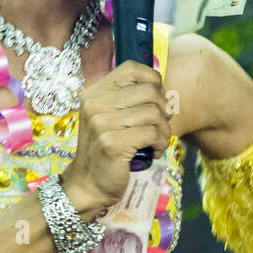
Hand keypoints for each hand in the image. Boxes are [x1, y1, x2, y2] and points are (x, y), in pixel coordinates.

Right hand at [61, 61, 169, 216]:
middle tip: (161, 124)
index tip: (156, 99)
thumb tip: (162, 89)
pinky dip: (161, 143)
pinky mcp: (112, 144)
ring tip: (158, 140)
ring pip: (154, 113)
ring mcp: (101, 124)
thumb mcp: (108, 118)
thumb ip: (127, 100)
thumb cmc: (104, 149)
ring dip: (164, 129)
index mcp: (94, 93)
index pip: (131, 68)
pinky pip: (153, 133)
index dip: (153, 79)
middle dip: (163, 109)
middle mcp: (94, 104)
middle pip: (149, 91)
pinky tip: (154, 151)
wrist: (87, 184)